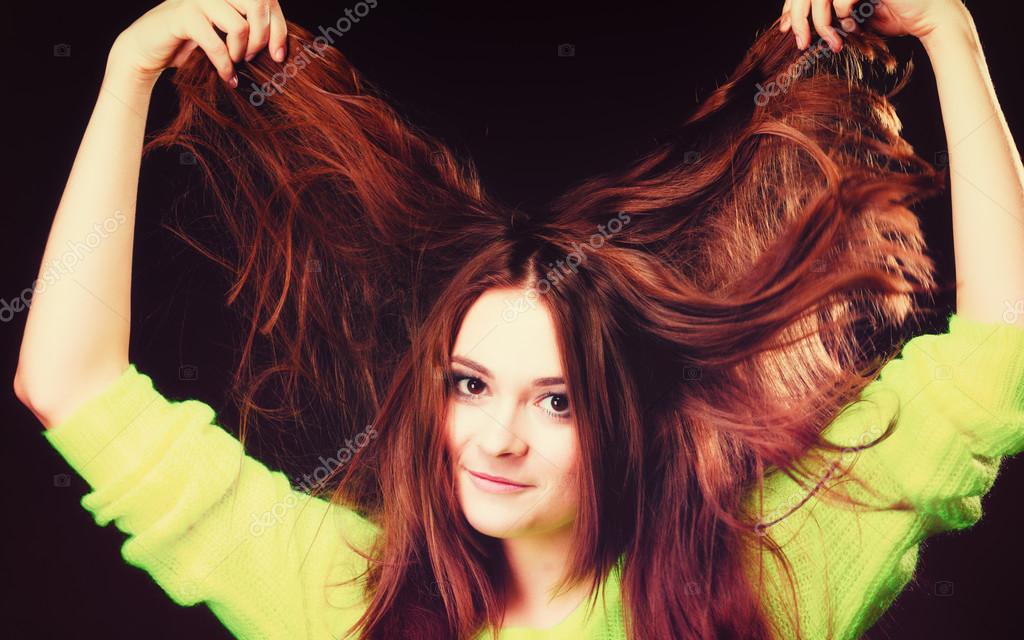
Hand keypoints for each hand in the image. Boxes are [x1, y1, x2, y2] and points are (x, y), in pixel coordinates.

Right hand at [108, 0, 288, 88]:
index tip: (278, 55)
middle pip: (258, 4)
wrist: (145, 52)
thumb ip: (247, 30)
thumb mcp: (223, 35)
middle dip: (264, 38)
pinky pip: (217, 43)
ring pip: (240, 25)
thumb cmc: (188, 45)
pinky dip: (225, 65)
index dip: (279, 28)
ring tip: (235, 64)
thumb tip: (280, 46)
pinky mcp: (183, 16)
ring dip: (241, 52)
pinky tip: (227, 77)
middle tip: (254, 58)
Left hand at [777, 0, 967, 51]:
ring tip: (832, 41)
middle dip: (797, 17)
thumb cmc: (896, 19)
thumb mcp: (853, 17)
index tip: (786, 29)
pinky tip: (854, 24)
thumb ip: (829, 14)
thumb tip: (793, 24)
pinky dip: (842, 13)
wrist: (930, 20)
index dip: (791, 6)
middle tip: (801, 42)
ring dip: (821, 21)